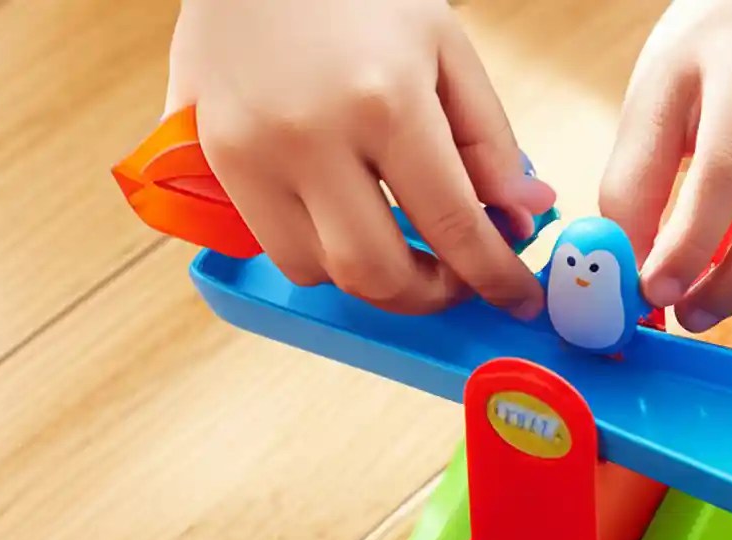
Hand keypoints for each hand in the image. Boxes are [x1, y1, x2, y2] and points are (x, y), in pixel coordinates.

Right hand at [166, 0, 555, 318]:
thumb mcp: (445, 48)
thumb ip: (489, 141)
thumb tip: (522, 216)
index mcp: (386, 101)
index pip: (451, 225)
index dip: (493, 277)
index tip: (518, 300)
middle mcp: (312, 137)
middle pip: (375, 273)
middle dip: (429, 296)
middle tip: (456, 279)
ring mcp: (250, 151)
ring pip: (316, 272)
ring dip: (370, 278)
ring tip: (401, 244)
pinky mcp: (210, 157)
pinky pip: (269, 245)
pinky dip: (318, 253)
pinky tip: (347, 219)